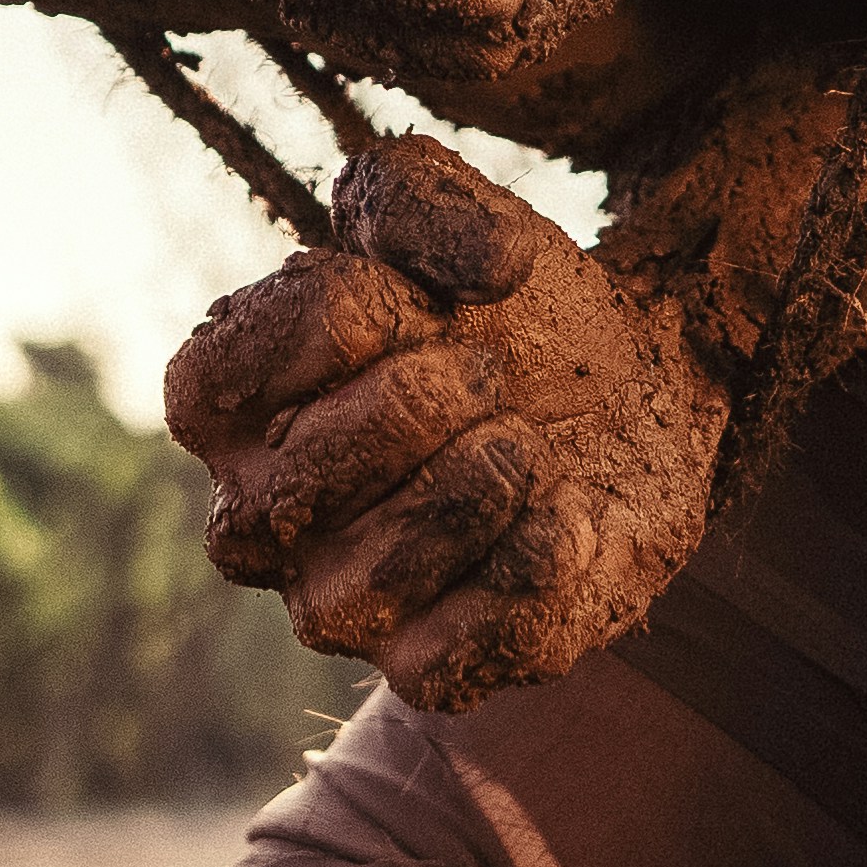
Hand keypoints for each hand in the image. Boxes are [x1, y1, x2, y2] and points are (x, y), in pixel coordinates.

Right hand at [161, 141, 723, 710]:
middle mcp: (257, 517)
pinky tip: (565, 519)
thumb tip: (481, 273)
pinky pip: (455, 651)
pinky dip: (533, 566)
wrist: (635, 396)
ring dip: (480, 486)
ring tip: (525, 445)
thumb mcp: (454, 211)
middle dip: (423, 404)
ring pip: (367, 579)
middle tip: (487, 373)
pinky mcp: (425, 670)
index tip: (415, 302)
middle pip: (301, 477)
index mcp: (231, 404)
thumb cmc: (507, 313)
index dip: (346, 320)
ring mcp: (333, 605)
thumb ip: (413, 195)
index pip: (232, 367)